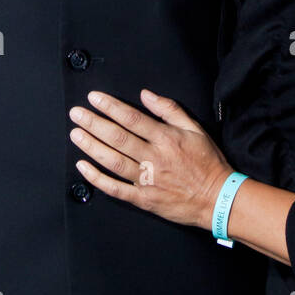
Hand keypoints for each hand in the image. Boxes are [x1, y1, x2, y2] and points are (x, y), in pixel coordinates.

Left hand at [69, 89, 231, 229]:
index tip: (94, 98)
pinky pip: (115, 188)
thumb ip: (169, 110)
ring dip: (92, 147)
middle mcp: (154, 158)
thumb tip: (146, 95)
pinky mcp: (143, 199)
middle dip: (94, 123)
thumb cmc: (208, 163)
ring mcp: (147, 180)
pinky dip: (97, 179)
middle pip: (117, 137)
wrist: (218, 198)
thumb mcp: (195, 129)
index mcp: (166, 138)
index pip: (131, 118)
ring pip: (113, 161)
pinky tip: (83, 167)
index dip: (110, 107)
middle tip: (76, 114)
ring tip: (76, 134)